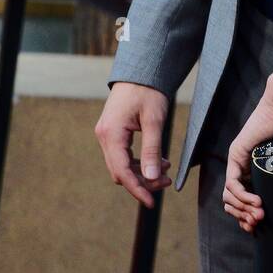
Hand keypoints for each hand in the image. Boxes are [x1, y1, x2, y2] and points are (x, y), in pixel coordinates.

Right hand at [95, 83, 171, 206]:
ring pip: (122, 165)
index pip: (122, 172)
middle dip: (143, 181)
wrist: (140, 70)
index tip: (152, 202)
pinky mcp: (113, 132)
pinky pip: (123, 155)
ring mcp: (107, 134)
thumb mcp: (154, 120)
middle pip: (120, 171)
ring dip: (142, 172)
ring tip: (166, 170)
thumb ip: (152, 150)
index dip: (137, 189)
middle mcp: (104, 136)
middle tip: (167, 182)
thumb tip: (152, 177)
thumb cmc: (148, 91)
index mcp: (111, 134)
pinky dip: (139, 161)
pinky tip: (158, 160)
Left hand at [223, 74, 272, 234]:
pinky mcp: (237, 153)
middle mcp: (244, 165)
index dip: (249, 216)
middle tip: (260, 224)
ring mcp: (238, 159)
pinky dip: (242, 197)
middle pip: (233, 202)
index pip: (244, 198)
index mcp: (257, 167)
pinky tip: (257, 203)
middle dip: (245, 219)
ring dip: (243, 211)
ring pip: (230, 197)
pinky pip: (232, 183)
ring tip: (260, 216)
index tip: (261, 226)